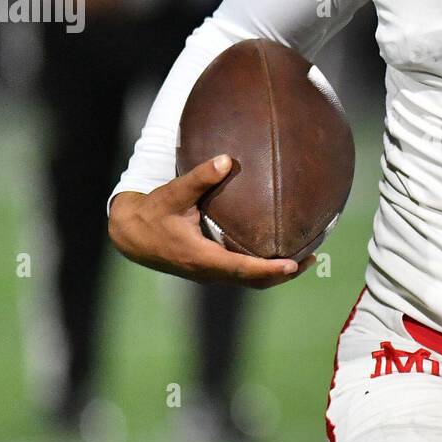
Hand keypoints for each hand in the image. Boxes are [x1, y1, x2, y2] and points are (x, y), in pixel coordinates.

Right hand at [108, 155, 312, 288]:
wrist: (131, 236)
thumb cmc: (153, 212)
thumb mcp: (173, 193)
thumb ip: (199, 177)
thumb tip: (226, 159)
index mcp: (201, 257)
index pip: (241, 268)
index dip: (268, 269)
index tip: (292, 265)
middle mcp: (208, 271)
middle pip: (252, 281)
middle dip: (281, 275)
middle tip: (310, 260)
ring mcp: (210, 273)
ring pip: (248, 281)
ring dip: (275, 274)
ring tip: (305, 259)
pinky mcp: (210, 270)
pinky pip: (242, 274)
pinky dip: (263, 269)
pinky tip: (280, 253)